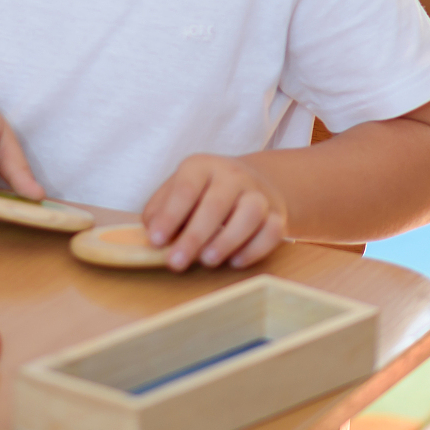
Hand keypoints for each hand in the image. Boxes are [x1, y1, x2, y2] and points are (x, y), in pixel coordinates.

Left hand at [142, 154, 287, 270]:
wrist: (250, 181)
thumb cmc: (202, 193)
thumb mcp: (176, 192)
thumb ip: (160, 211)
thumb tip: (153, 235)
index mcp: (201, 166)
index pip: (185, 189)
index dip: (169, 216)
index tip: (156, 241)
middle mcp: (232, 175)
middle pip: (216, 204)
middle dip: (194, 237)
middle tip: (176, 262)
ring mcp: (257, 193)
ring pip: (249, 213)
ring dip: (227, 240)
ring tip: (207, 261)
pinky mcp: (277, 213)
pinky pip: (273, 230)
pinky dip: (255, 248)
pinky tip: (235, 261)